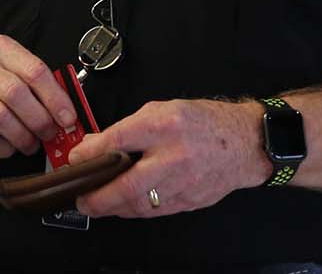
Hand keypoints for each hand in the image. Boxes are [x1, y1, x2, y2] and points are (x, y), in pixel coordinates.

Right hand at [0, 35, 77, 156]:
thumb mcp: (17, 71)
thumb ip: (42, 86)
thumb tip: (68, 113)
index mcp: (2, 49)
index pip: (34, 71)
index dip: (56, 98)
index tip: (68, 118)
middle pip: (17, 94)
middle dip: (40, 120)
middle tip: (50, 133)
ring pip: (1, 118)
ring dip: (23, 137)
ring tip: (32, 143)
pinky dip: (5, 147)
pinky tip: (11, 146)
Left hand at [69, 99, 267, 217]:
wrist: (245, 142)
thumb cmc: (204, 123)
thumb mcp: (163, 110)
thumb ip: (128, 128)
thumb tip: (95, 145)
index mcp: (165, 125)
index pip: (119, 141)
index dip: (91, 154)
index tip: (76, 160)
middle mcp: (174, 155)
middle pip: (128, 185)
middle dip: (98, 197)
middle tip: (82, 199)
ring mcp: (184, 182)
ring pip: (140, 204)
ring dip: (113, 208)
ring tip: (98, 204)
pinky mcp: (190, 200)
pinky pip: (155, 211)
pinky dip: (135, 211)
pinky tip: (124, 207)